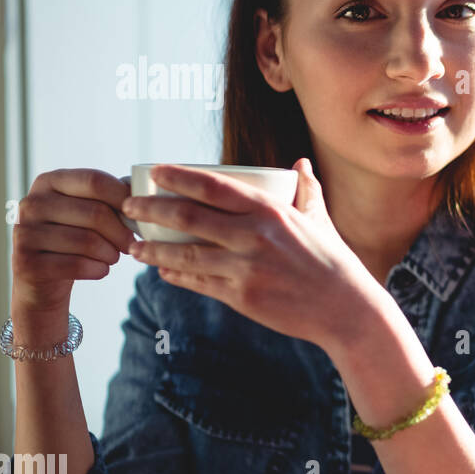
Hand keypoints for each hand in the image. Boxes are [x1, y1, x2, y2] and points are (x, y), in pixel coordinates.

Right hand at [11, 169, 135, 313]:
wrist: (43, 275)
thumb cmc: (76, 236)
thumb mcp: (88, 210)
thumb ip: (110, 198)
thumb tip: (143, 197)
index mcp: (49, 182)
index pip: (95, 181)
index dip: (124, 199)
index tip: (139, 216)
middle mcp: (32, 203)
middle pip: (95, 213)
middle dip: (121, 232)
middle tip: (129, 244)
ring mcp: (24, 232)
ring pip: (88, 241)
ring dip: (111, 253)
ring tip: (113, 256)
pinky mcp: (26, 262)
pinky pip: (77, 265)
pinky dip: (98, 269)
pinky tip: (100, 269)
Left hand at [122, 159, 378, 347]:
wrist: (346, 308)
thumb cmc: (334, 261)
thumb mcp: (320, 219)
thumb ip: (307, 189)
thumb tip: (300, 164)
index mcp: (269, 211)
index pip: (212, 186)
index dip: (178, 177)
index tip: (154, 172)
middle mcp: (253, 236)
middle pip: (187, 217)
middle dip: (150, 210)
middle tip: (128, 207)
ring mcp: (245, 268)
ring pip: (185, 254)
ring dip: (153, 249)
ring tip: (134, 245)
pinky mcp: (242, 297)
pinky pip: (199, 283)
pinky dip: (177, 275)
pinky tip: (163, 270)